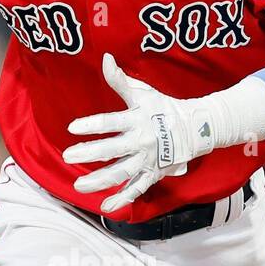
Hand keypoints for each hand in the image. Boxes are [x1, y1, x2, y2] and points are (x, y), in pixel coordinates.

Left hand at [62, 53, 211, 212]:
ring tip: (79, 185)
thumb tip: (105, 59)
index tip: (72, 127)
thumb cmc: (163, 108)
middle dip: (89, 154)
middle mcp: (141, 141)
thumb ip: (120, 80)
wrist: (196, 128)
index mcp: (137, 119)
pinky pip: (137, 189)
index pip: (111, 121)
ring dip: (99, 181)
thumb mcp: (143, 93)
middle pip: (112, 149)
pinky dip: (122, 199)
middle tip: (68, 156)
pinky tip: (106, 206)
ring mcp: (147, 160)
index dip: (92, 124)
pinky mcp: (153, 174)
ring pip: (121, 173)